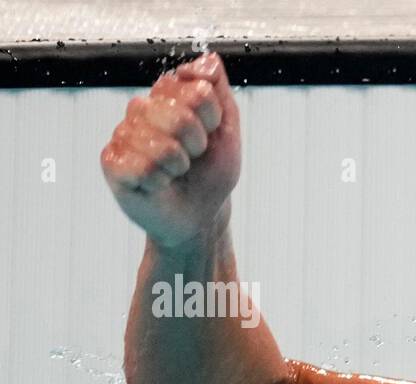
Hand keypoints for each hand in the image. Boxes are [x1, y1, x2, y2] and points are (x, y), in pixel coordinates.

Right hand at [100, 52, 240, 248]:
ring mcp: (123, 134)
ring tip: (175, 171)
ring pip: (160, 144)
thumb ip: (219, 92)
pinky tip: (157, 184)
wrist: (200, 215)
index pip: (194, 88)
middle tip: (193, 156)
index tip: (211, 133)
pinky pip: (141, 167)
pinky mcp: (111, 162)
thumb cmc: (211, 173)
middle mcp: (142, 109)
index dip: (211, 116)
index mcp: (168, 97)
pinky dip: (159, 181)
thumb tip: (208, 59)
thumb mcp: (227, 131)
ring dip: (179, 165)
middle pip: (177, 113)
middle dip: (197, 143)